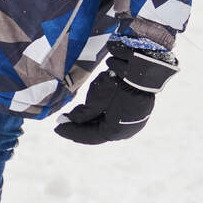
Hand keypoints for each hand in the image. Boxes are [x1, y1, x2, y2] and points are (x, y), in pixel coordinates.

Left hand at [54, 42, 177, 144]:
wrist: (146, 65)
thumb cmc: (121, 82)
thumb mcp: (99, 97)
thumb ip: (84, 113)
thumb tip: (72, 119)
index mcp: (117, 130)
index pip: (90, 136)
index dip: (72, 131)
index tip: (57, 127)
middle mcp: (126, 130)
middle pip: (97, 132)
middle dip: (79, 127)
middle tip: (63, 122)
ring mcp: (131, 121)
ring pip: (105, 125)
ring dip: (89, 120)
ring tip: (73, 115)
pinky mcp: (133, 111)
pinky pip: (112, 117)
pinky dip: (99, 114)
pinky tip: (90, 108)